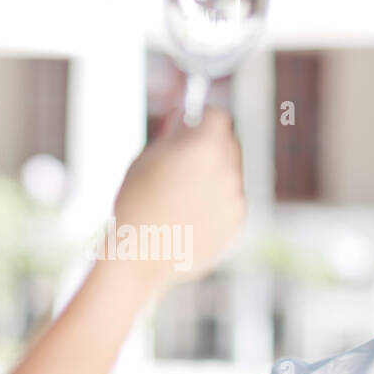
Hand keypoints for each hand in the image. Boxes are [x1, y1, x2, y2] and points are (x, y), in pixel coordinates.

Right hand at [107, 105, 244, 293]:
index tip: (191, 126)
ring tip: (180, 195)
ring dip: (213, 175)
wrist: (140, 256)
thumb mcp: (145, 158)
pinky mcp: (237, 223)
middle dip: (211, 145)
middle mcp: (228, 169)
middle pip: (229, 143)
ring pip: (231, 174)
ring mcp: (236, 197)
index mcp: (204, 145)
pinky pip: (230, 201)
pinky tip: (188, 216)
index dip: (203, 119)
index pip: (218, 116)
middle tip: (185, 159)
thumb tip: (184, 117)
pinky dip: (215, 203)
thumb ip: (172, 134)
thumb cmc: (136, 203)